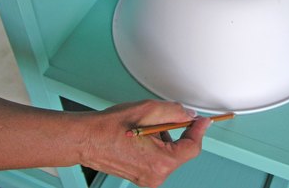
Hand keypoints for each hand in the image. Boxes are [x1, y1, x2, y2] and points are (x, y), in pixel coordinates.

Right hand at [80, 100, 210, 187]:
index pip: (192, 147)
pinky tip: (141, 135)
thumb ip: (174, 112)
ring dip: (164, 137)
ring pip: (169, 153)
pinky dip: (156, 144)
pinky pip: (158, 158)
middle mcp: (155, 175)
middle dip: (177, 131)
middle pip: (181, 151)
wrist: (85, 139)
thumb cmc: (108, 128)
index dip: (199, 130)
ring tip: (144, 126)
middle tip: (163, 117)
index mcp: (160, 162)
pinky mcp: (141, 175)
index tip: (204, 121)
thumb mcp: (147, 111)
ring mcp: (147, 178)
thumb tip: (190, 116)